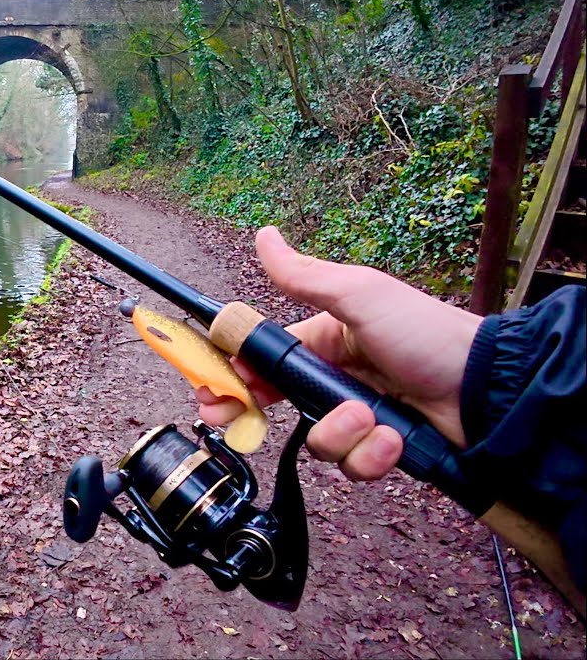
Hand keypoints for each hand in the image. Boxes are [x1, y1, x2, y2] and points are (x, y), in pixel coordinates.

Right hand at [196, 227, 481, 480]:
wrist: (486, 388)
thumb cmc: (425, 333)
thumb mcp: (358, 296)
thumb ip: (304, 276)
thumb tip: (264, 236)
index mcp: (323, 342)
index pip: (262, 362)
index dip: (233, 379)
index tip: (213, 394)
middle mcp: (336, 381)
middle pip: (276, 408)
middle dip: (258, 417)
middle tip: (239, 424)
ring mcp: (358, 418)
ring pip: (319, 442)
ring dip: (340, 433)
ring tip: (371, 417)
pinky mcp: (381, 449)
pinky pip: (355, 464)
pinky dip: (374, 454)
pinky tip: (395, 437)